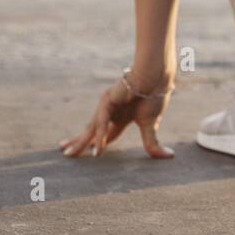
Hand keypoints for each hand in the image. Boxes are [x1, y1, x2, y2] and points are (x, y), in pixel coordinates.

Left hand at [60, 70, 174, 158]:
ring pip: (91, 128)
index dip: (99, 143)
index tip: (91, 153)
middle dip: (80, 142)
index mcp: (122, 116)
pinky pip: (102, 123)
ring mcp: (107, 106)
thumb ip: (153, 142)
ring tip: (68, 153)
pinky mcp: (107, 102)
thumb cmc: (155, 97)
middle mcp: (112, 111)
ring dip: (80, 142)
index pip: (107, 132)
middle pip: (92, 131)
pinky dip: (99, 137)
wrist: (155, 78)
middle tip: (65, 152)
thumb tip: (169, 156)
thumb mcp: (151, 125)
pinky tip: (96, 150)